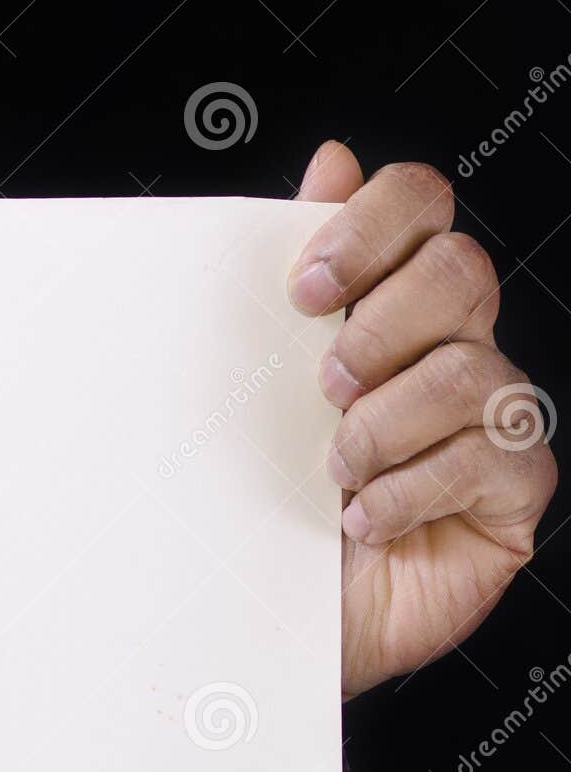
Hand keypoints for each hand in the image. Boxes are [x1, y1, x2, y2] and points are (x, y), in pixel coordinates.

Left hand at [291, 141, 556, 697]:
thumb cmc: (265, 495)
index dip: (370, 227)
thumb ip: (298, 280)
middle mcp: (451, 345)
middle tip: (321, 387)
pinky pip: (488, 458)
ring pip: (468, 370)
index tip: (301, 290)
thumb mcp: (257, 387)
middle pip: (459, 272)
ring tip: (333, 471)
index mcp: (390, 302)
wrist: (269, 611)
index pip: (420, 206)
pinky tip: (365, 520)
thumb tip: (330, 160)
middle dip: (379, 328)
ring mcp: (491, 416)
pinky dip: (410, 490)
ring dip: (382, 425)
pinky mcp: (512, 491)